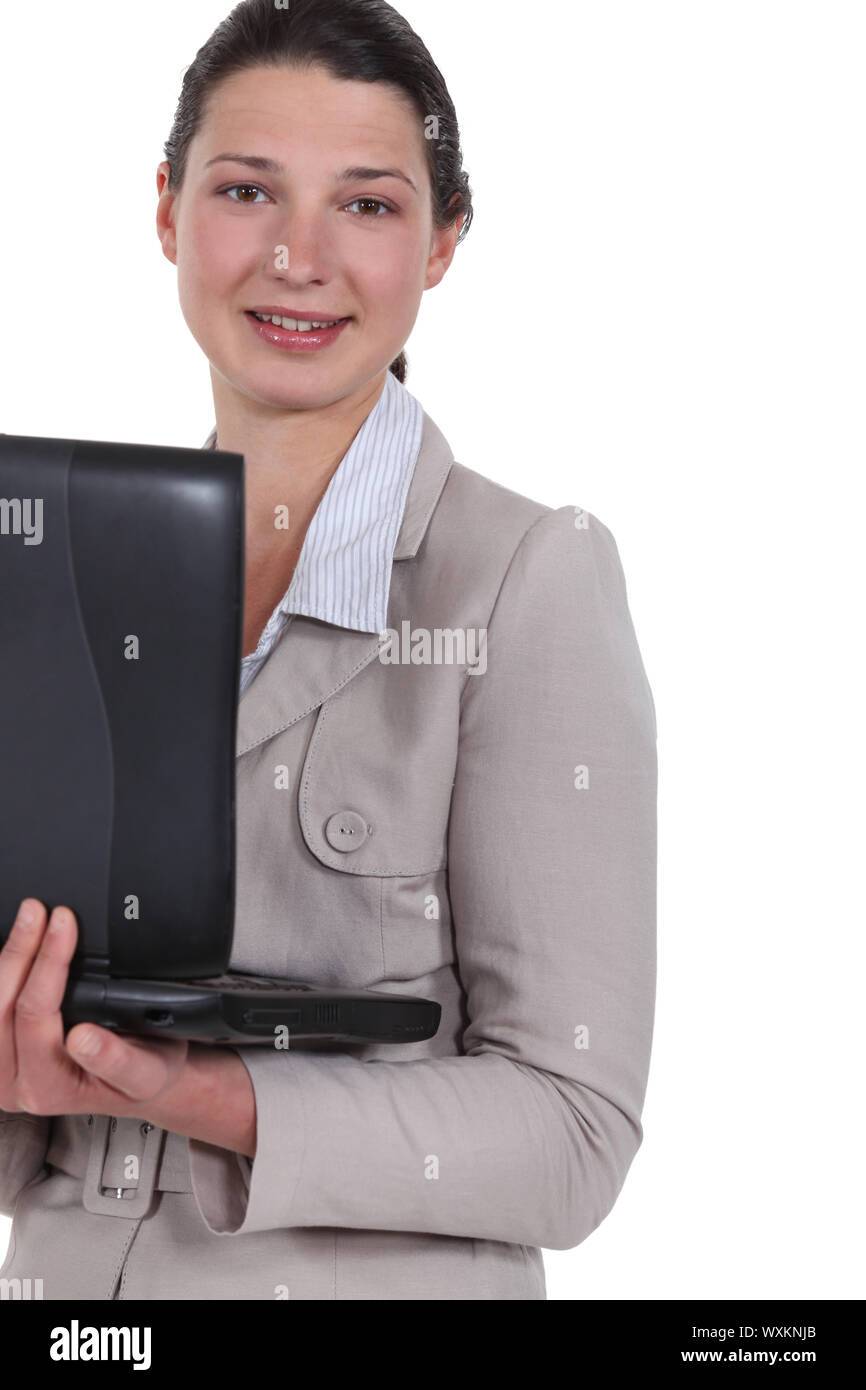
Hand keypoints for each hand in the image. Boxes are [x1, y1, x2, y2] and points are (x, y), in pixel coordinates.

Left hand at [0, 898, 257, 1156]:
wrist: (138, 1082)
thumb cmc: (143, 1071)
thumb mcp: (147, 1073)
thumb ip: (117, 1060)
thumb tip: (82, 1038)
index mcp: (48, 1089)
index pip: (34, 1016)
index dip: (48, 962)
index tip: (64, 922)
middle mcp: (16, 1085)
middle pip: (0, 1007)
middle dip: (21, 950)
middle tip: (40, 910)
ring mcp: (1, 1072)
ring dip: (9, 955)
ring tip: (30, 918)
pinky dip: (3, 971)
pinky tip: (16, 946)